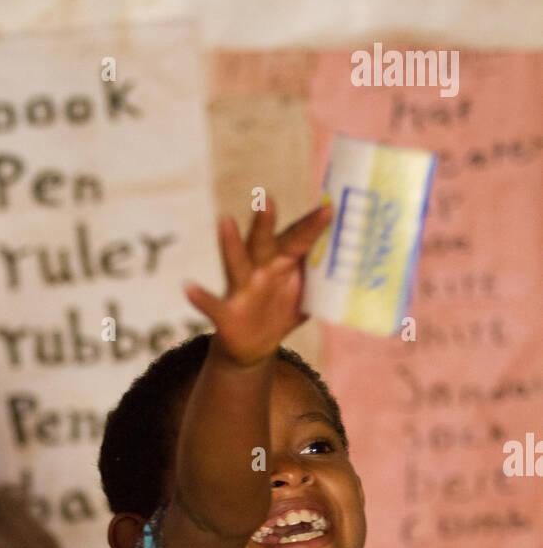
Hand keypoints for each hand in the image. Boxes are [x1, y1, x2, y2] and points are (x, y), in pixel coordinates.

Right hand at [183, 197, 331, 367]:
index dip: (313, 226)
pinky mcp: (226, 314)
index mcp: (282, 264)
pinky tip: (188, 287)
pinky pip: (212, 305)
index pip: (298, 240)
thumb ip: (325, 281)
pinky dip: (200, 297)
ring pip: (236, 265)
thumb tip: (359, 269)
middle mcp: (260, 271)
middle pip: (263, 243)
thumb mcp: (306, 297)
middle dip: (265, 223)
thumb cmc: (280, 312)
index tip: (330, 207)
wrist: (252, 348)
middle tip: (268, 199)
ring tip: (225, 220)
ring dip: (231, 244)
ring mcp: (241, 290)